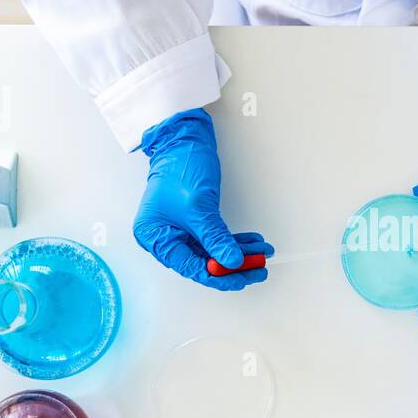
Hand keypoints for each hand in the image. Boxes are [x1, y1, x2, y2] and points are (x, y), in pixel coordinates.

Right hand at [133, 109, 271, 290]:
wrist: (183, 140)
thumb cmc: (180, 166)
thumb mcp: (199, 207)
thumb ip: (215, 238)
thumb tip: (231, 262)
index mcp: (155, 237)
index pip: (191, 267)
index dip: (219, 276)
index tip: (243, 277)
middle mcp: (164, 237)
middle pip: (203, 262)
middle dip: (233, 265)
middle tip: (258, 268)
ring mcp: (179, 230)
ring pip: (213, 251)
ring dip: (238, 252)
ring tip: (261, 252)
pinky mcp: (193, 222)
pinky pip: (215, 238)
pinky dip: (234, 241)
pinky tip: (252, 242)